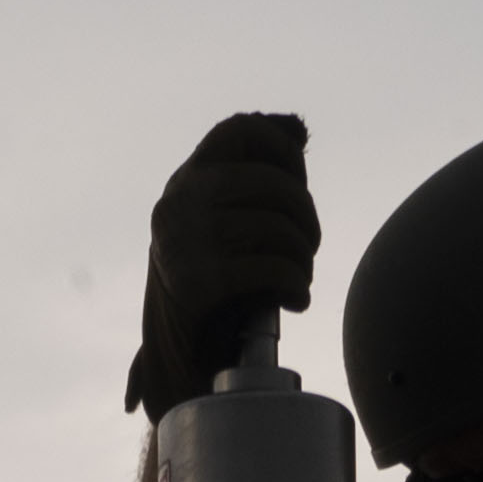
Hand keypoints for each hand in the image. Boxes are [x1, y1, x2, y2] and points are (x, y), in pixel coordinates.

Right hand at [129, 111, 314, 414]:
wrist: (173, 354)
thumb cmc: (212, 280)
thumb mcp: (223, 218)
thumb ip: (253, 172)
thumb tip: (297, 127)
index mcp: (186, 181)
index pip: (238, 130)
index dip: (280, 145)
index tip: (300, 177)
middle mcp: (180, 202)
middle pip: (271, 182)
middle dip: (305, 215)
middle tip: (309, 244)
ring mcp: (184, 241)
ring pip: (276, 227)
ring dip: (302, 257)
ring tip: (300, 277)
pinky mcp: (197, 282)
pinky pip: (271, 268)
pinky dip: (296, 287)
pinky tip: (297, 300)